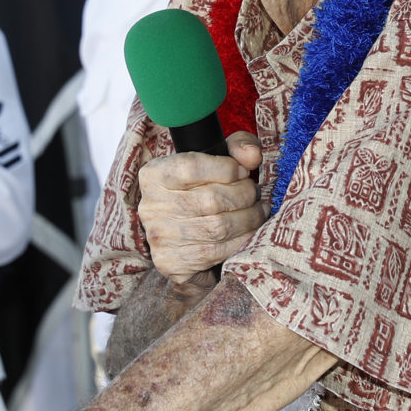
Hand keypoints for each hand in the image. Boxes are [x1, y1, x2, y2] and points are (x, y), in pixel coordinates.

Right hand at [137, 130, 264, 288]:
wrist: (180, 238)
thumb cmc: (199, 192)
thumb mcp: (213, 161)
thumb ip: (236, 147)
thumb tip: (252, 155)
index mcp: (154, 175)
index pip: (192, 166)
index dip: (226, 168)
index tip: (242, 171)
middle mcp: (152, 206)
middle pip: (211, 199)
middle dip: (244, 195)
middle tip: (254, 194)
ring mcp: (161, 237)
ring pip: (219, 227)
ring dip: (249, 218)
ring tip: (257, 211)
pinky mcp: (172, 262)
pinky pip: (219, 251)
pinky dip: (242, 240)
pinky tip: (249, 231)